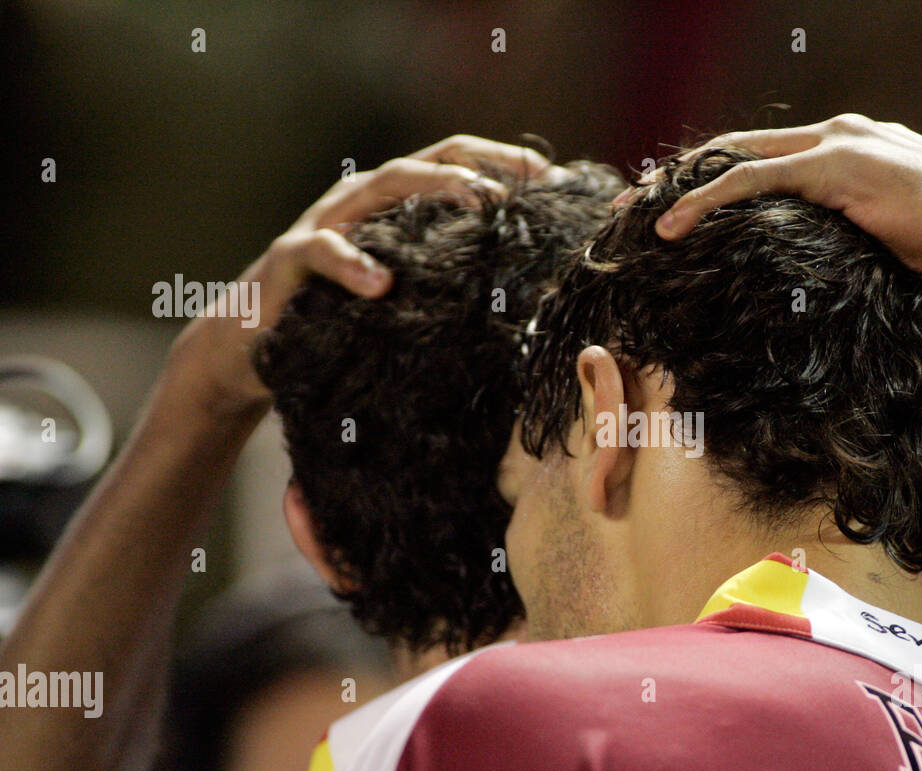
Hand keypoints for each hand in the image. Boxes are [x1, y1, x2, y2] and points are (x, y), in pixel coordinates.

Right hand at [168, 136, 565, 415]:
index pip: (455, 165)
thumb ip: (442, 279)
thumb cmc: (338, 316)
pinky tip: (380, 283)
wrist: (253, 343)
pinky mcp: (292, 257)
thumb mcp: (400, 294)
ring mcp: (327, 222)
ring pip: (384, 185)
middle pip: (428, 163)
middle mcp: (364, 200)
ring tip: (482, 201)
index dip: (504, 165)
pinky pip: (324, 251)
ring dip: (436, 188)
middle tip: (528, 183)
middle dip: (482, 166)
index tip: (555, 179)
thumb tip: (522, 296)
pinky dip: (353, 264)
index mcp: (395, 206)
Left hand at [654, 114, 921, 298]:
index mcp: (853, 147)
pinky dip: (704, 202)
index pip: (766, 158)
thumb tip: (840, 275)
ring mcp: (837, 145)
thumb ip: (864, 238)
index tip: (671, 209)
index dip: (714, 181)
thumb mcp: (901, 240)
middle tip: (630, 206)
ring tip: (631, 219)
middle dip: (679, 176)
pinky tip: (668, 227)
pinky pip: (751, 181)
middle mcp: (840, 134)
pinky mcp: (836, 168)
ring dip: (678, 187)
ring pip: (734, 158)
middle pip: (737, 149)